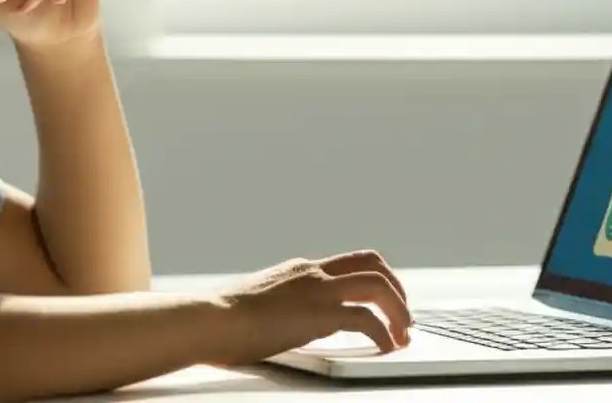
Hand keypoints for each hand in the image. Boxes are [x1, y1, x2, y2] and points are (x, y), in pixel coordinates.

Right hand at [211, 250, 412, 364]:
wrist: (209, 319)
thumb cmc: (220, 319)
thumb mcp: (257, 303)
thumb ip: (278, 305)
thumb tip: (279, 321)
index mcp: (299, 270)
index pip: (349, 262)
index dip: (374, 280)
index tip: (383, 302)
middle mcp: (313, 273)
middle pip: (373, 264)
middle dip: (396, 289)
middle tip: (403, 317)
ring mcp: (317, 290)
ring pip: (378, 285)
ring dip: (398, 310)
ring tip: (402, 334)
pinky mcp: (319, 314)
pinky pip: (366, 319)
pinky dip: (383, 333)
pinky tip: (386, 348)